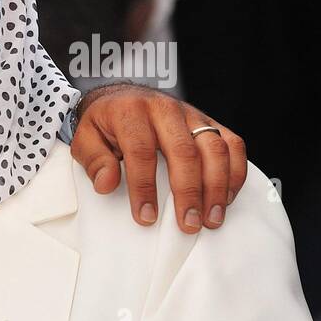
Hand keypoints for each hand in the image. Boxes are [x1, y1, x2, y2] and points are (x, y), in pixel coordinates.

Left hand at [70, 83, 247, 232]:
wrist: (122, 97)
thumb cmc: (105, 124)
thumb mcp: (85, 138)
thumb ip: (94, 160)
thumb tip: (106, 184)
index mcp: (131, 112)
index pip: (141, 151)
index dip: (144, 187)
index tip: (145, 216)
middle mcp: (165, 109)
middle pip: (184, 151)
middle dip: (189, 192)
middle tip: (189, 224)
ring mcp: (192, 114)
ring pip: (215, 147)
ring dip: (217, 186)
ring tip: (211, 218)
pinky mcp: (210, 121)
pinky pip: (233, 143)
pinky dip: (235, 171)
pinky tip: (227, 197)